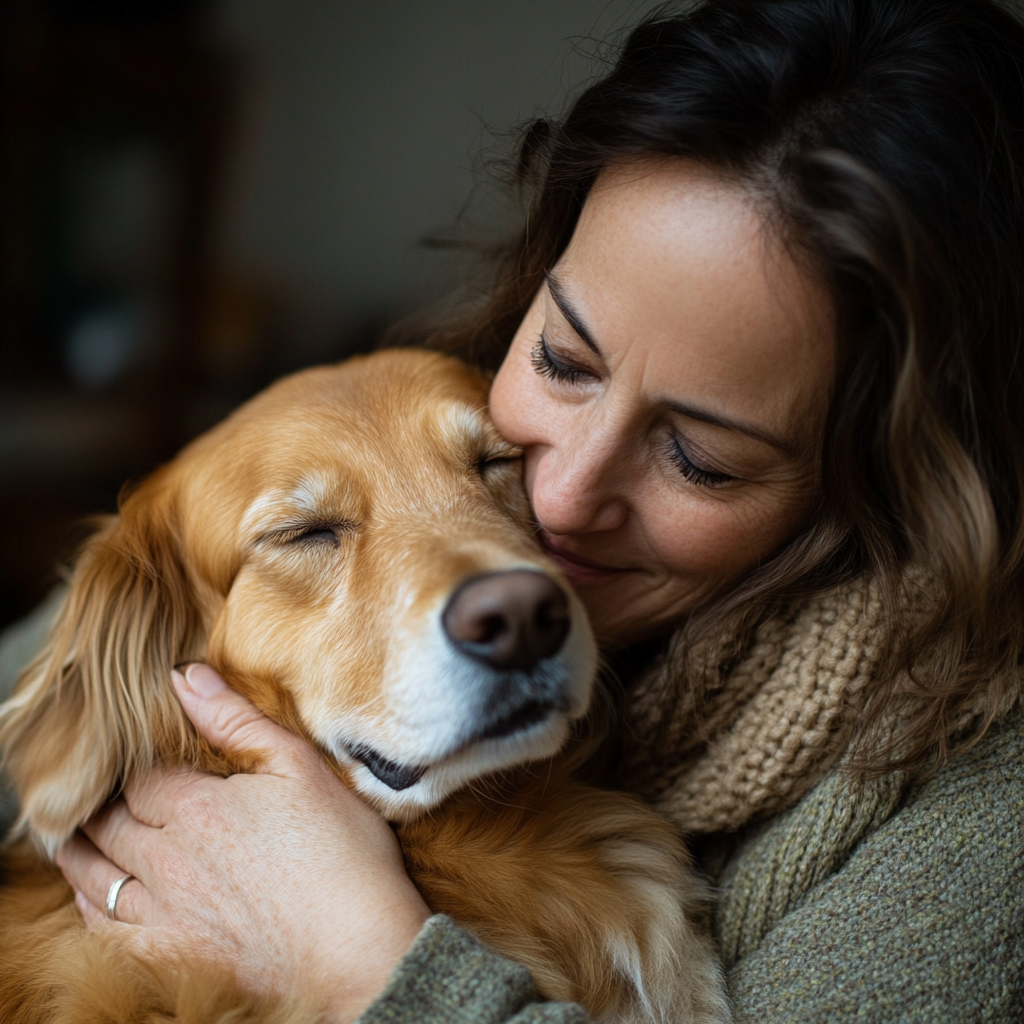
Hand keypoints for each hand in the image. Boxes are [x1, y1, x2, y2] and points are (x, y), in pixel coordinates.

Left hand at [54, 663, 430, 1023]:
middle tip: (106, 789)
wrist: (360, 948)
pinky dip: (90, 901)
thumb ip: (237, 721)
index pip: (140, 775)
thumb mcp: (300, 768)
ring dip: (85, 847)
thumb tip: (183, 677)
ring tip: (87, 830)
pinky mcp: (167, 955)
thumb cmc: (342, 853)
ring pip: (95, 873)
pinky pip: (103, 926)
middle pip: (110, 820)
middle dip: (105, 801)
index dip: (136, 763)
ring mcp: (162, 913)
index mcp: (197, 807)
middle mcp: (166, 860)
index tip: (140, 756)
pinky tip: (97, 890)